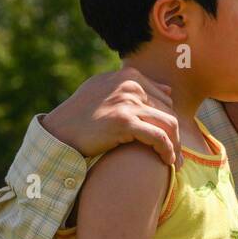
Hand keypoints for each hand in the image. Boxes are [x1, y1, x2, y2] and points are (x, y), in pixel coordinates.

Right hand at [41, 67, 183, 166]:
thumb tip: (168, 90)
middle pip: (169, 112)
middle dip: (176, 136)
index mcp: (128, 76)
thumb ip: (134, 88)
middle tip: (179, 156)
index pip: (164, 99)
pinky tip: (167, 162)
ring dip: (176, 146)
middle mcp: (130, 85)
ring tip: (175, 162)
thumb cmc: (81, 116)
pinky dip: (167, 150)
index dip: (170, 122)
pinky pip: (158, 137)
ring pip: (168, 124)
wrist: (58, 132)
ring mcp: (127, 102)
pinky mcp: (124, 121)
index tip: (173, 140)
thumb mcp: (106, 91)